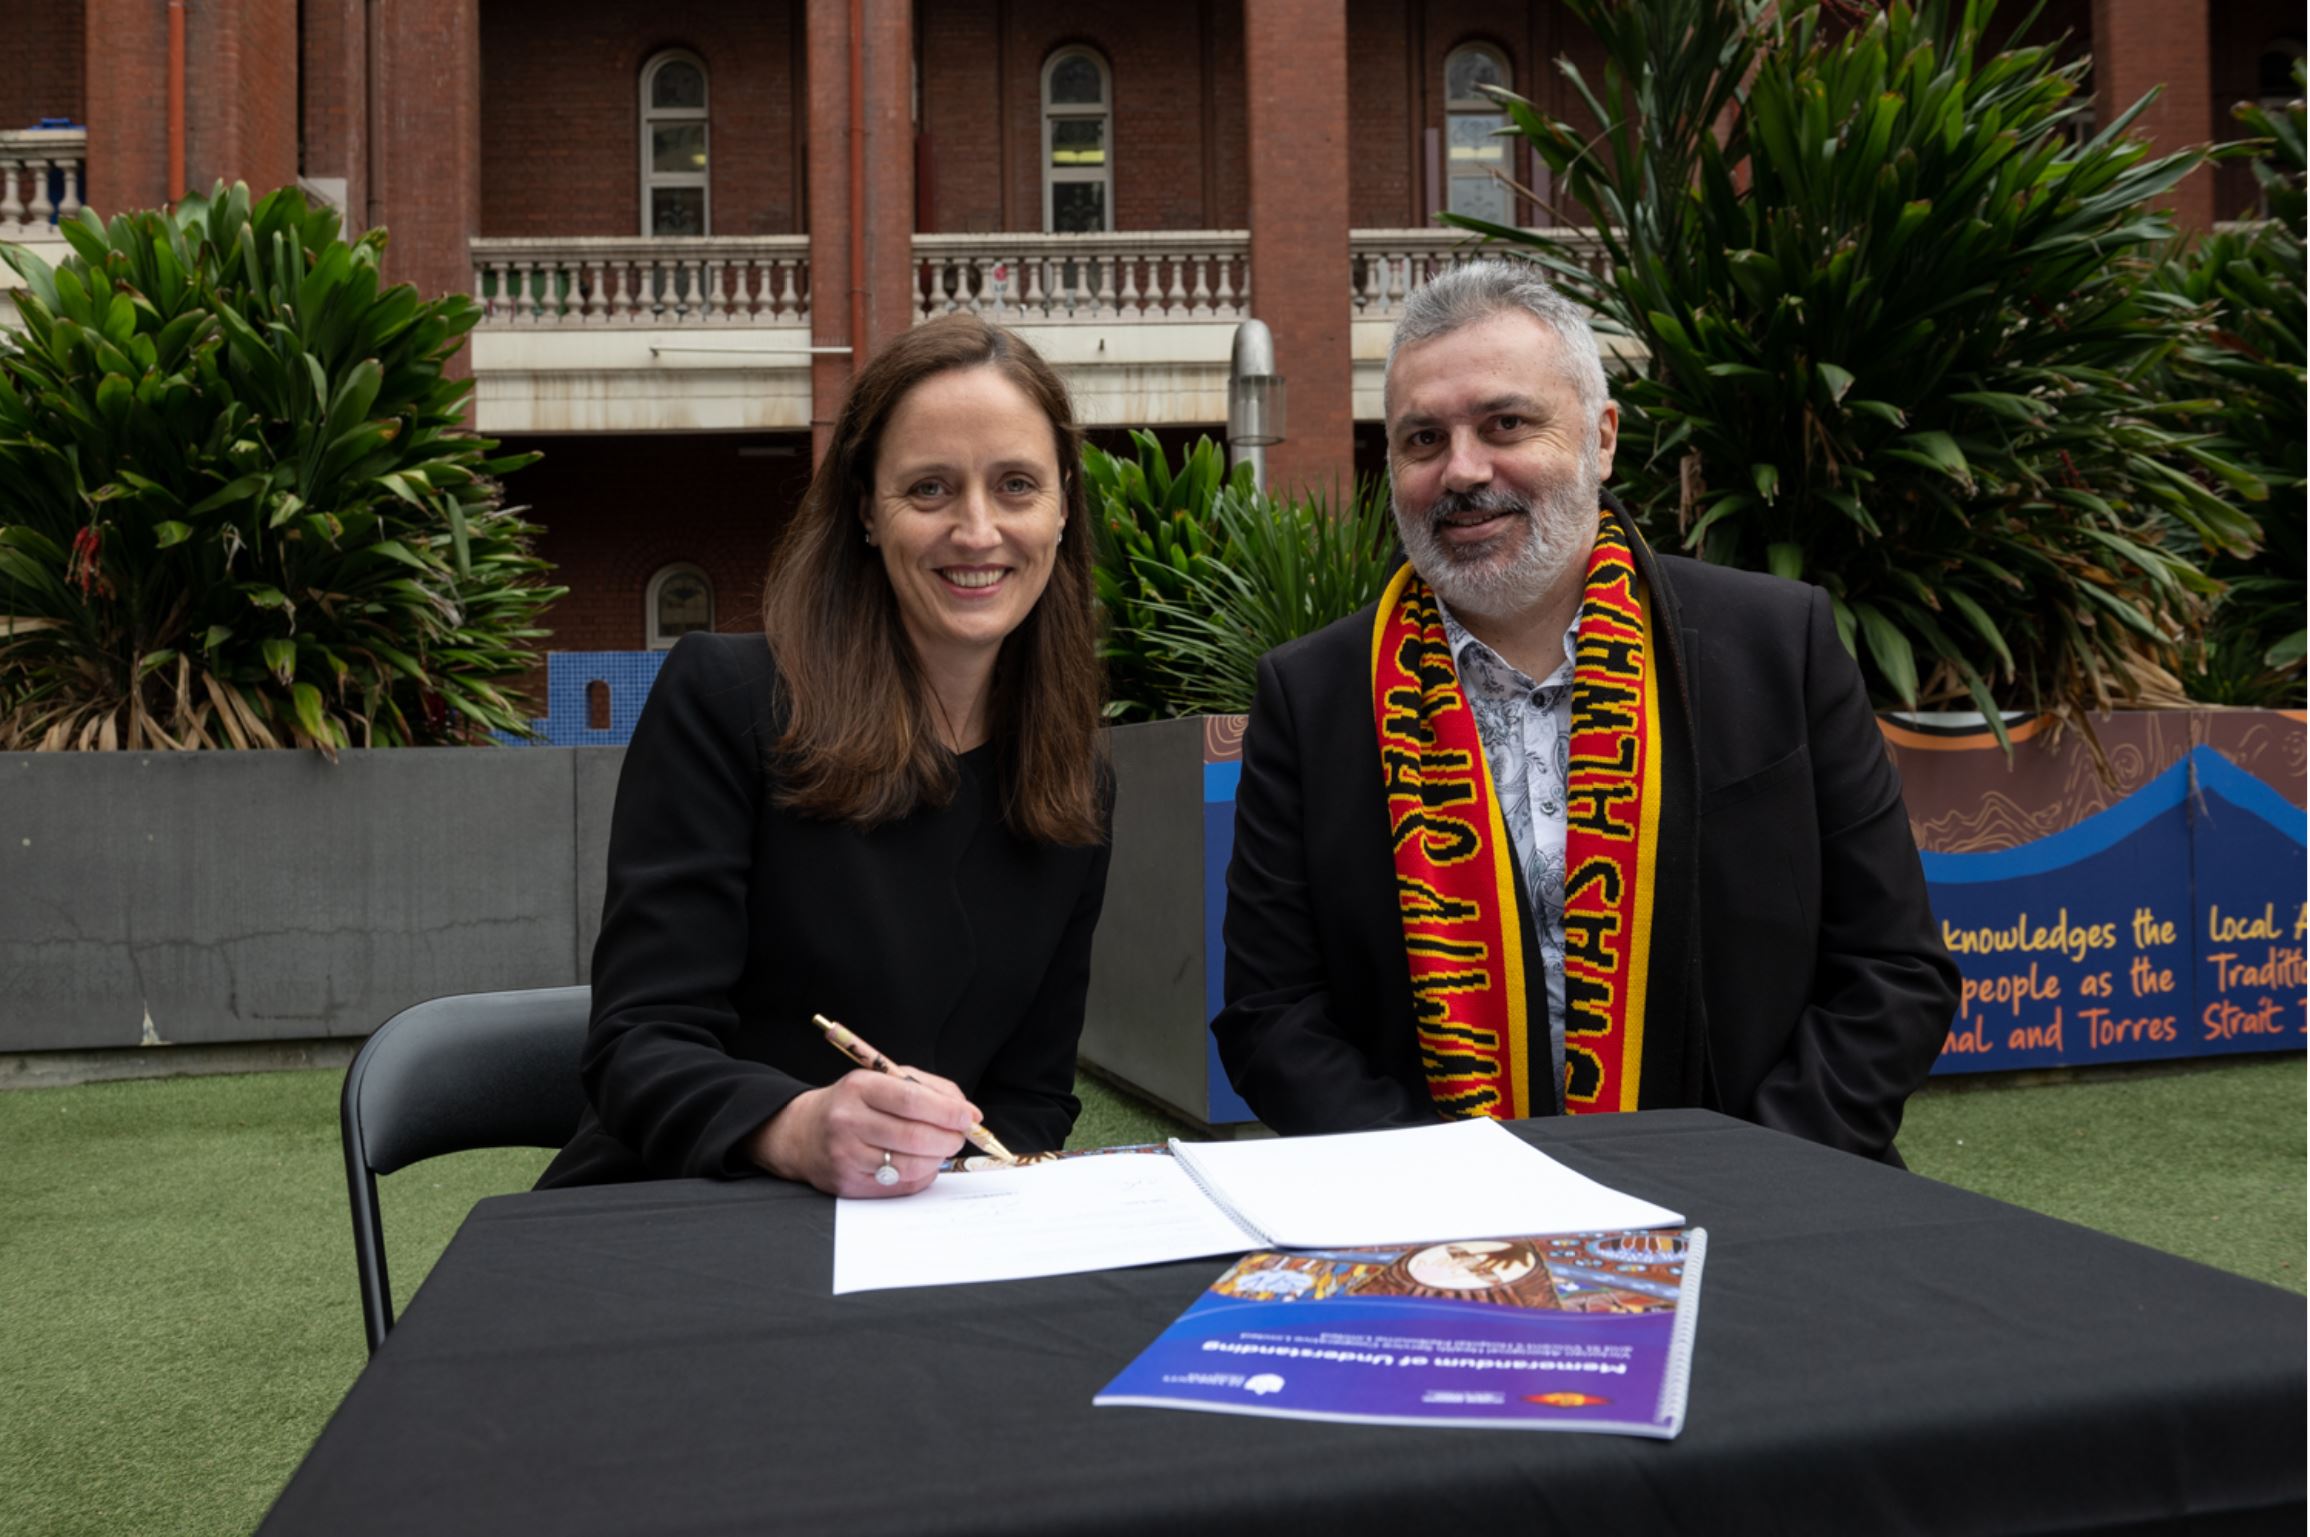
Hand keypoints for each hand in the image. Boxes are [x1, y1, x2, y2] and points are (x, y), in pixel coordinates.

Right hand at [749, 1067, 979, 1196]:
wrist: (803, 1134)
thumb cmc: (854, 1103)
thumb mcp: (884, 1080)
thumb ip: (929, 1089)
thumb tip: (967, 1112)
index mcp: (858, 1088)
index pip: (911, 1101)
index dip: (947, 1111)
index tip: (969, 1117)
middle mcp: (848, 1121)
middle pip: (913, 1137)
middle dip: (948, 1138)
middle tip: (960, 1135)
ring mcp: (846, 1156)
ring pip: (909, 1165)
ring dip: (937, 1158)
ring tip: (942, 1148)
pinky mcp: (848, 1184)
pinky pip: (900, 1186)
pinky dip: (921, 1175)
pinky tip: (922, 1163)